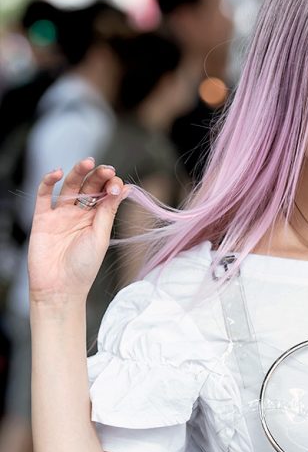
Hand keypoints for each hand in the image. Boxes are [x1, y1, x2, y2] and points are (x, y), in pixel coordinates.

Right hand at [29, 158, 127, 305]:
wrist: (59, 288)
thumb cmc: (83, 268)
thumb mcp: (99, 237)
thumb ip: (106, 212)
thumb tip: (121, 188)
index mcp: (97, 220)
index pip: (105, 195)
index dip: (111, 186)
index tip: (118, 184)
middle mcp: (79, 215)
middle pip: (89, 187)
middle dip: (98, 176)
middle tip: (107, 169)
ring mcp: (60, 215)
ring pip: (69, 186)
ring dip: (78, 172)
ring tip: (87, 162)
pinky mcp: (42, 218)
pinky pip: (44, 195)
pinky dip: (48, 181)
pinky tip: (57, 173)